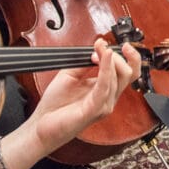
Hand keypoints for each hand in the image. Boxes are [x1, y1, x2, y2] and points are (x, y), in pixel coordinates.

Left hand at [30, 39, 140, 154]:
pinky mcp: (94, 110)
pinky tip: (103, 57)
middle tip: (101, 46)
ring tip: (97, 50)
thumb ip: (84, 63)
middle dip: (118, 55)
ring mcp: (103, 105)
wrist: (40, 125)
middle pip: (128, 72)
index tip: (104, 43)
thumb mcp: (70, 75)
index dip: (121, 55)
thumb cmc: (54, 105)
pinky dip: (106, 68)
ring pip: (120, 77)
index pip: (127, 71)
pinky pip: (105, 86)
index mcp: (105, 90)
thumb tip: (96, 49)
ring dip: (109, 58)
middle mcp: (108, 98)